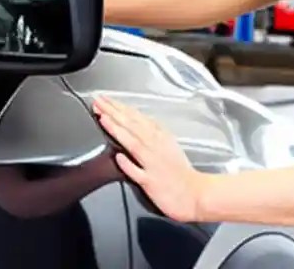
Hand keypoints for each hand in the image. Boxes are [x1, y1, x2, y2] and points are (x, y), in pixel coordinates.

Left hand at [93, 94, 209, 222]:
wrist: (196, 195)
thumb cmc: (181, 173)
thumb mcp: (169, 145)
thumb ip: (152, 133)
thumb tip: (135, 122)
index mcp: (160, 137)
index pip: (137, 118)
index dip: (119, 107)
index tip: (105, 99)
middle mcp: (156, 147)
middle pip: (132, 126)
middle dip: (113, 112)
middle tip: (98, 101)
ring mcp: (153, 164)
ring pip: (133, 143)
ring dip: (117, 129)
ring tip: (103, 118)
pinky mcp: (151, 182)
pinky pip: (137, 172)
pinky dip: (127, 163)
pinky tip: (117, 157)